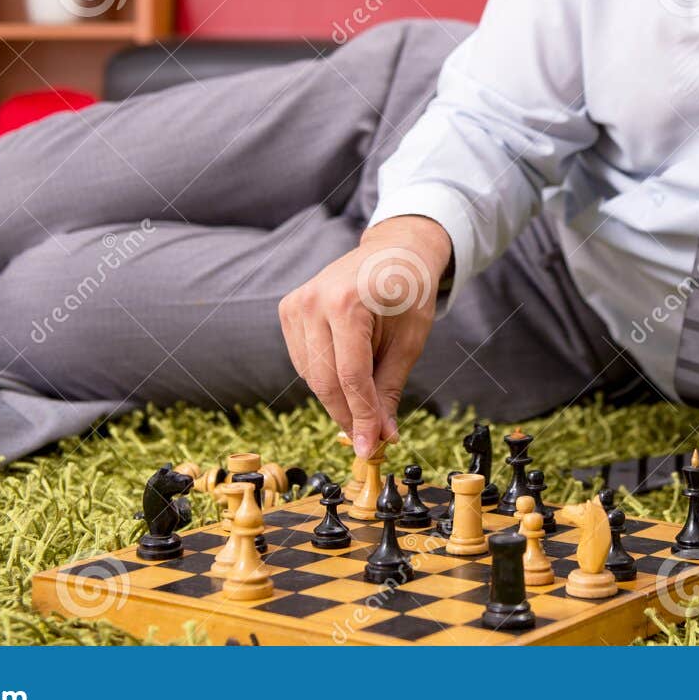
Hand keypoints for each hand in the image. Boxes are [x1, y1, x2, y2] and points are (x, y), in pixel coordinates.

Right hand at [277, 215, 451, 456]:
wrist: (394, 251)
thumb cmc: (407, 293)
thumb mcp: (409, 342)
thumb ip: (389, 390)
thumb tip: (381, 437)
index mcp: (347, 304)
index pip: (349, 376)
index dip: (360, 417)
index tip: (370, 447)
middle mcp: (314, 302)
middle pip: (325, 381)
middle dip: (348, 415)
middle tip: (369, 440)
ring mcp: (296, 304)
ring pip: (311, 375)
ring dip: (338, 398)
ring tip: (368, 399)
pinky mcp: (289, 309)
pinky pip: (304, 361)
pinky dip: (325, 376)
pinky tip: (348, 374)